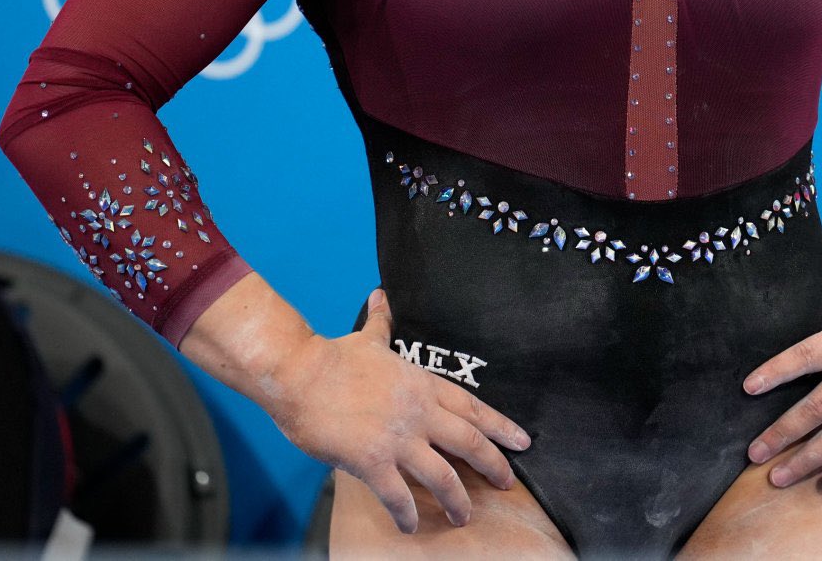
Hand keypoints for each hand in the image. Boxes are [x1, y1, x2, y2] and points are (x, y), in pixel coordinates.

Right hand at [270, 288, 532, 533]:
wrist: (299, 374)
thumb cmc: (331, 357)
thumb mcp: (367, 339)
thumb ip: (381, 322)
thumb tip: (381, 295)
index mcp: (422, 384)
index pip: (472, 407)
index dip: (500, 426)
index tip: (522, 441)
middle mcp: (419, 412)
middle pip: (469, 442)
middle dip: (493, 465)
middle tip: (508, 482)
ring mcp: (398, 438)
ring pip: (442, 476)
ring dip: (457, 500)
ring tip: (464, 516)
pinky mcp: (372, 461)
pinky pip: (398, 496)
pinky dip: (408, 514)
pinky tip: (411, 526)